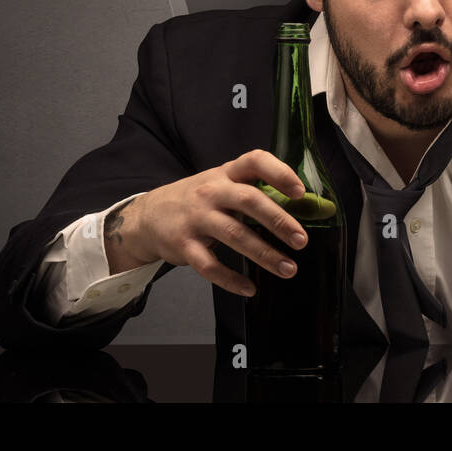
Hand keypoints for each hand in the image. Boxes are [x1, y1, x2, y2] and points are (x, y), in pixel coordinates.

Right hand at [109, 149, 310, 296]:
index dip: (279, 173)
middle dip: (279, 220)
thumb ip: (253, 190)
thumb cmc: (198, 199)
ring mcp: (196, 218)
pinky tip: (250, 288)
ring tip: (288, 269)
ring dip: (264, 254)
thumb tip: (303, 207)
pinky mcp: (184, 245)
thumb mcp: (221, 184)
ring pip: (235, 235)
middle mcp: (211, 192)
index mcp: (226, 173)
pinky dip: (231, 280)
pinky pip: (210, 266)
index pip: (254, 161)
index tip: (300, 192)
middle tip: (302, 240)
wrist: (147, 217)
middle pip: (249, 200)